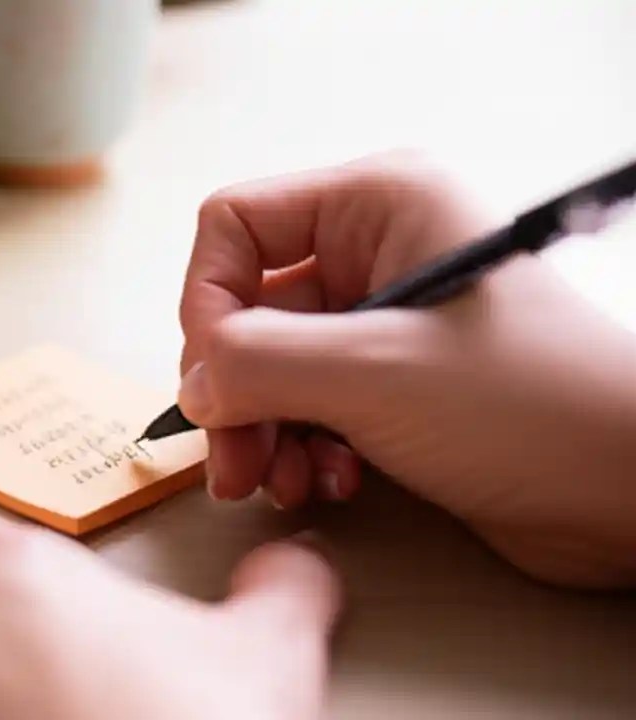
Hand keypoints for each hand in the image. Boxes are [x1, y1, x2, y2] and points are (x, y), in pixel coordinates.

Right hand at [177, 150, 635, 587]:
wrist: (635, 492)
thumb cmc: (537, 407)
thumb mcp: (375, 374)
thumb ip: (257, 366)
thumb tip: (191, 384)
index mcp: (377, 205)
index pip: (236, 226)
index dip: (207, 302)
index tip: (212, 379)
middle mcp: (376, 250)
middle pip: (246, 306)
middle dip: (233, 389)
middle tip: (235, 462)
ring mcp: (384, 319)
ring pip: (269, 363)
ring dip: (263, 429)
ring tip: (284, 483)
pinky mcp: (393, 381)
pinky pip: (307, 403)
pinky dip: (302, 447)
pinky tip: (332, 483)